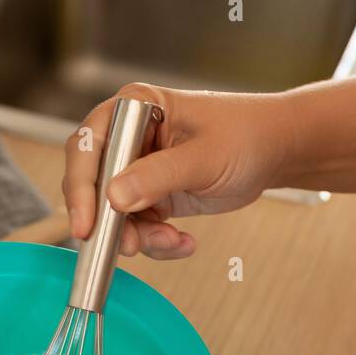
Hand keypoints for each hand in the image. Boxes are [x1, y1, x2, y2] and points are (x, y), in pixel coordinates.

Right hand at [64, 84, 293, 259]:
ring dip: (140, 237)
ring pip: (113, 214)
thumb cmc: (246, 136)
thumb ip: (159, 175)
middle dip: (110, 221)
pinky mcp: (150, 196)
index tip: (87, 223)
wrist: (274, 152)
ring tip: (174, 241)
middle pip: (93, 184)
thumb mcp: (203, 156)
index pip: (87, 146)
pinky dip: (157, 242)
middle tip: (129, 245)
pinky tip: (183, 242)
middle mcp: (128, 138)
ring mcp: (137, 170)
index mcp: (134, 109)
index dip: (81, 186)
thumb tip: (114, 196)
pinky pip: (137, 228)